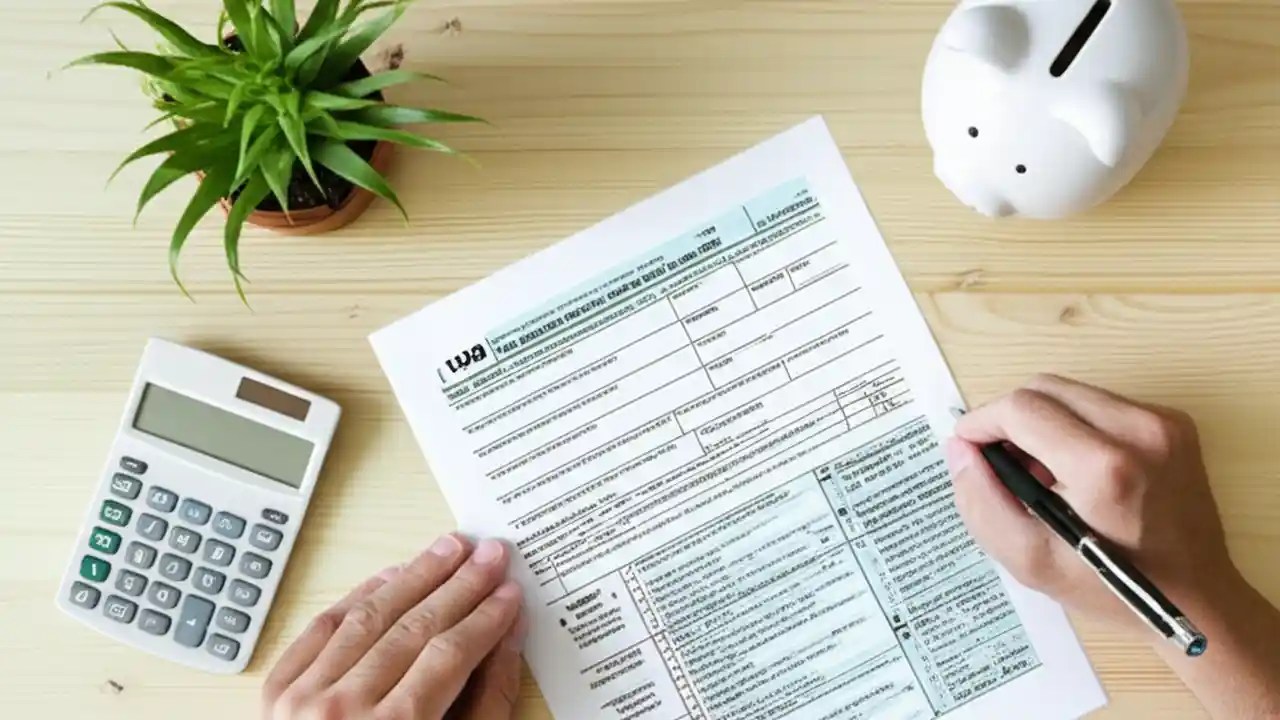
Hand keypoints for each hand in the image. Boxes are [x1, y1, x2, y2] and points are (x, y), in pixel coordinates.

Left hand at [262, 535, 526, 719]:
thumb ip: (486, 704)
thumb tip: (507, 638)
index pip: (451, 653)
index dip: (486, 617)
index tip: (510, 592)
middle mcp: (342, 713)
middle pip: (414, 627)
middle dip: (460, 584)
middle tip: (490, 553)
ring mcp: (301, 702)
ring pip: (368, 616)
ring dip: (414, 575)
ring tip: (448, 549)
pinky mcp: (275, 695)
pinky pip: (322, 628)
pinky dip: (358, 596)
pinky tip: (390, 575)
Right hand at [945, 375, 1236, 631]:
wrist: (1196, 598)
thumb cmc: (1111, 589)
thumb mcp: (1029, 562)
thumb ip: (982, 502)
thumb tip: (959, 449)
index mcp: (1103, 466)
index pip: (1020, 408)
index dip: (982, 423)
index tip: (969, 450)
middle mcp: (1139, 430)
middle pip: (1044, 389)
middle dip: (1009, 419)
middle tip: (1002, 465)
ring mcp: (1162, 422)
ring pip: (1070, 391)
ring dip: (1041, 421)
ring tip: (1039, 471)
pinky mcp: (1174, 422)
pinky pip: (1101, 402)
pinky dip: (1074, 425)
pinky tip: (1074, 468)